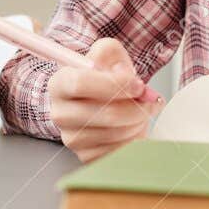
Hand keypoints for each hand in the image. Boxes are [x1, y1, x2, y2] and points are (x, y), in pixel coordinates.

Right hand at [47, 38, 162, 162]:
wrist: (106, 103)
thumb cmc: (105, 80)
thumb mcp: (108, 55)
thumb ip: (111, 52)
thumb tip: (122, 73)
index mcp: (60, 83)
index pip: (81, 84)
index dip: (115, 84)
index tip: (138, 85)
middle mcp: (60, 113)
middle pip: (105, 113)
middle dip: (136, 106)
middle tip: (149, 100)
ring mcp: (72, 139)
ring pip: (116, 133)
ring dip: (138, 121)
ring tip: (141, 111)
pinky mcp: (87, 157)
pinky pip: (119, 150)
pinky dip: (135, 138)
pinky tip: (134, 126)